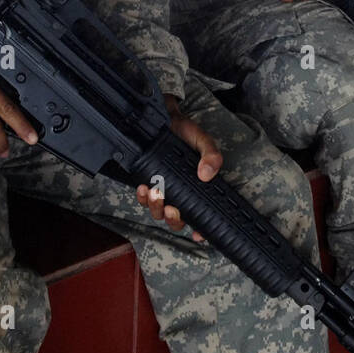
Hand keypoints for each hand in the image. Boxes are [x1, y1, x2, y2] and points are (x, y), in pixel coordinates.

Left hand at [134, 94, 221, 240]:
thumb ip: (211, 155)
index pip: (200, 216)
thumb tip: (206, 174)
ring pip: (158, 212)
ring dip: (156, 207)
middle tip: (172, 208)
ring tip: (155, 192)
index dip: (200, 230)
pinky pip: (143, 199)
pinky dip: (142, 197)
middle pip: (176, 220)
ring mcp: (163, 189)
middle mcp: (180, 193)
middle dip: (173, 219)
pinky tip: (143, 187)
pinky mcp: (147, 182)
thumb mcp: (203, 141)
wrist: (164, 118)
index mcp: (197, 188)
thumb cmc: (186, 132)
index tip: (198, 234)